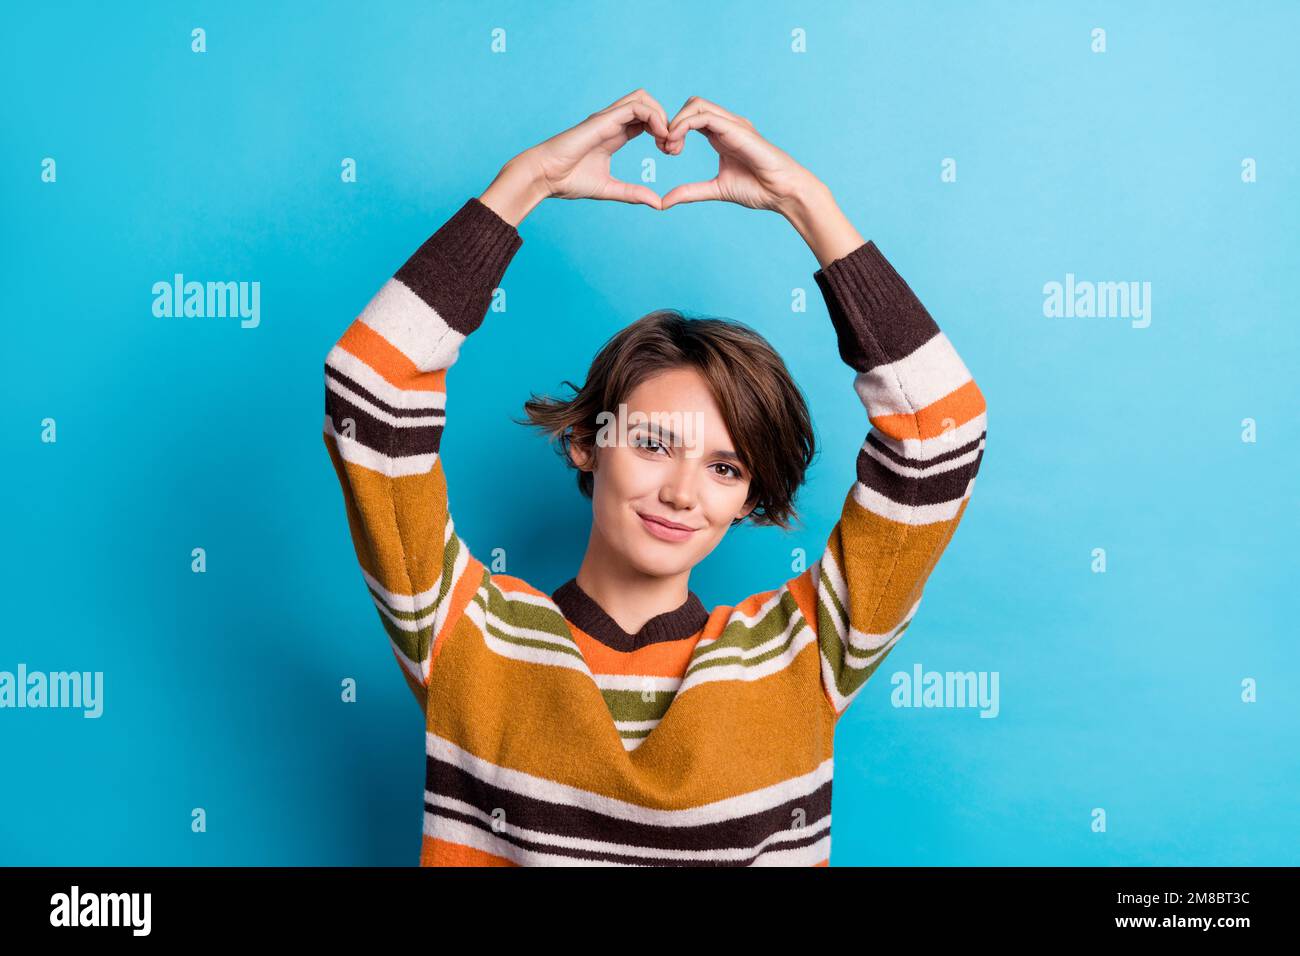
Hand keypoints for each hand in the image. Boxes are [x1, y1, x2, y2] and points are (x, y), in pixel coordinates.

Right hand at [517, 89, 672, 208]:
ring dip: (662, 116)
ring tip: (667, 141)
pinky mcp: (603, 119)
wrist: (544, 176)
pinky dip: (654, 117)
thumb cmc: (567, 180)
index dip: (663, 132)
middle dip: (667, 121)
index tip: (670, 152)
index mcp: (615, 135)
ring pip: (644, 98)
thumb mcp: (609, 189)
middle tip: (672, 147)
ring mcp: (607, 118)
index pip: (646, 120)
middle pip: (648, 104)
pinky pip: (636, 106)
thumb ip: (632, 194)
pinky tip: (659, 137)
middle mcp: (612, 122)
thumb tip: (657, 204)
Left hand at [659, 96, 817, 213]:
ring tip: (671, 147)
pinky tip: (677, 144)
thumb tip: (665, 201)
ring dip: (676, 123)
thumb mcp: (715, 189)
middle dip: (671, 123)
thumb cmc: (758, 189)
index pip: (690, 118)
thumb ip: (690, 192)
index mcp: (720, 135)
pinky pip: (704, 117)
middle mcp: (726, 125)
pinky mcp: (736, 129)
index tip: (665, 152)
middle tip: (666, 149)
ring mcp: (732, 124)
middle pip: (690, 105)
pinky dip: (685, 125)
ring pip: (695, 105)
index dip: (673, 130)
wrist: (784, 192)